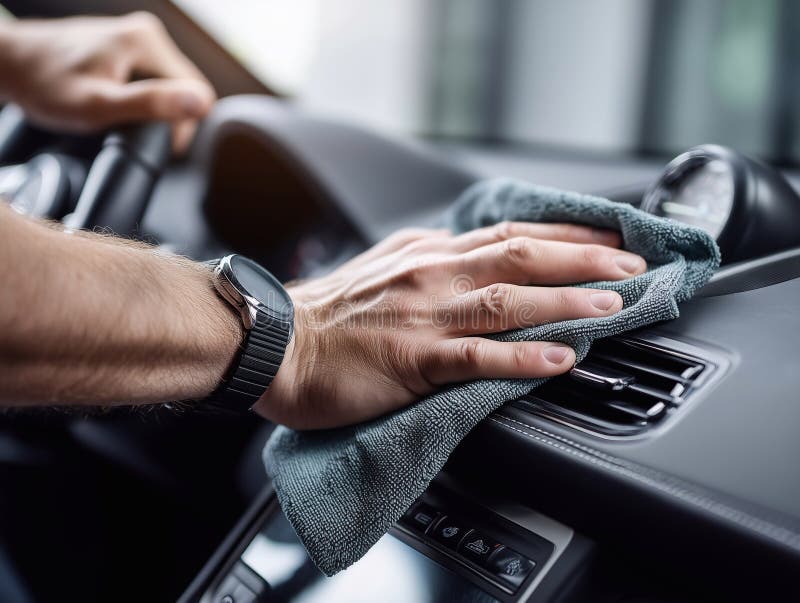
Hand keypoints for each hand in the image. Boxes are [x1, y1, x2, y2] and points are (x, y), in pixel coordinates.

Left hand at [0, 12, 215, 151]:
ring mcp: (136, 37)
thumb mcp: (100, 105)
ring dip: (152, 109)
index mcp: (147, 41)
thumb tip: (200, 103)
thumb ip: (152, 103)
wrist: (9, 65)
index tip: (153, 141)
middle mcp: (146, 32)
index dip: (182, 125)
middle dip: (165, 116)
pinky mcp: (127, 46)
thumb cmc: (45, 84)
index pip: (198, 92)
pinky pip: (152, 79)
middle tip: (130, 131)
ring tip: (119, 117)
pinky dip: (140, 98)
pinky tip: (116, 103)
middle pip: (185, 88)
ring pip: (169, 86)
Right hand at [255, 222, 646, 428]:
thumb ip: (431, 262)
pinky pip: (477, 356)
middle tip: (634, 264)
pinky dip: (523, 355)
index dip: (564, 234)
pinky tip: (560, 359)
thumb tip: (474, 262)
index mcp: (427, 253)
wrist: (276, 342)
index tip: (607, 236)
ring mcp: (425, 316)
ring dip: (568, 301)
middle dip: (584, 259)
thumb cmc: (328, 313)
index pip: (508, 233)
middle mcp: (432, 274)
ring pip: (509, 301)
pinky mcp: (413, 359)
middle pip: (520, 256)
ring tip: (616, 305)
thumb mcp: (385, 267)